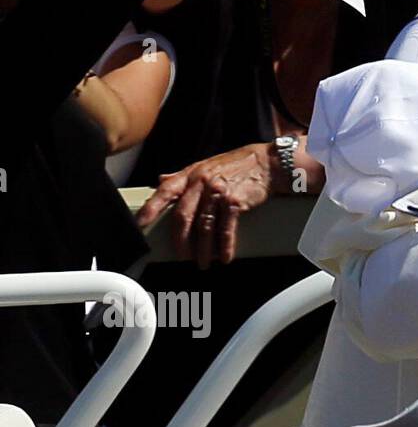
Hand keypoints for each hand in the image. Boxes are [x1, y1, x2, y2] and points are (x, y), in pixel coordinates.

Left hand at [138, 143, 275, 268]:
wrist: (267, 164)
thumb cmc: (237, 166)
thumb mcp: (205, 166)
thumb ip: (182, 176)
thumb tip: (161, 180)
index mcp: (191, 174)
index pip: (165, 191)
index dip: (151, 208)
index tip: (140, 224)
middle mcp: (202, 182)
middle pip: (183, 215)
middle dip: (180, 240)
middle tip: (181, 257)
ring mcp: (218, 192)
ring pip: (204, 226)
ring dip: (203, 249)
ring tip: (203, 263)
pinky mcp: (235, 201)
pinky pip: (226, 228)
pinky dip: (225, 246)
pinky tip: (224, 257)